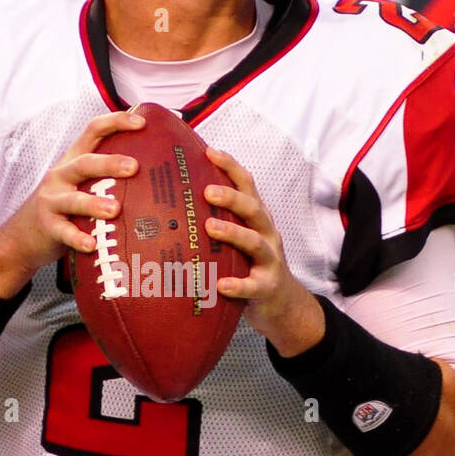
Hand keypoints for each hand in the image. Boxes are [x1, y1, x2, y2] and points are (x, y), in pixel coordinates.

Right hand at [0, 110, 144, 296]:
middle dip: (109, 163)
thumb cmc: (64, 208)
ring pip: (73, 199)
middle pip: (84, 163)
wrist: (23, 235)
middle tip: (134, 167)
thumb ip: (105, 177)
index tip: (141, 122)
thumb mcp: (80, 184)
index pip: (92, 131)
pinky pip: (63, 232)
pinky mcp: (47, 226)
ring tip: (114, 210)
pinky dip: (77, 238)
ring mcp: (52, 201)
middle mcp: (61, 175)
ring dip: (94, 204)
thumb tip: (154, 175)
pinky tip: (91, 244)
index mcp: (73, 161)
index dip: (115, 122)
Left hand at [203, 146, 324, 356]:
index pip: (247, 185)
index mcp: (256, 219)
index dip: (230, 166)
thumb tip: (172, 203)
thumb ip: (216, 220)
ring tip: (210, 227)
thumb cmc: (249, 265)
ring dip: (233, 233)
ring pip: (255, 243)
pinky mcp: (268, 288)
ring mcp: (270, 261)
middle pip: (253, 209)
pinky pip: (253, 286)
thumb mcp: (238, 239)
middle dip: (232, 197)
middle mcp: (266, 234)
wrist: (282, 304)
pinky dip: (238, 285)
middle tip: (207, 191)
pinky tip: (222, 285)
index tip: (209, 151)